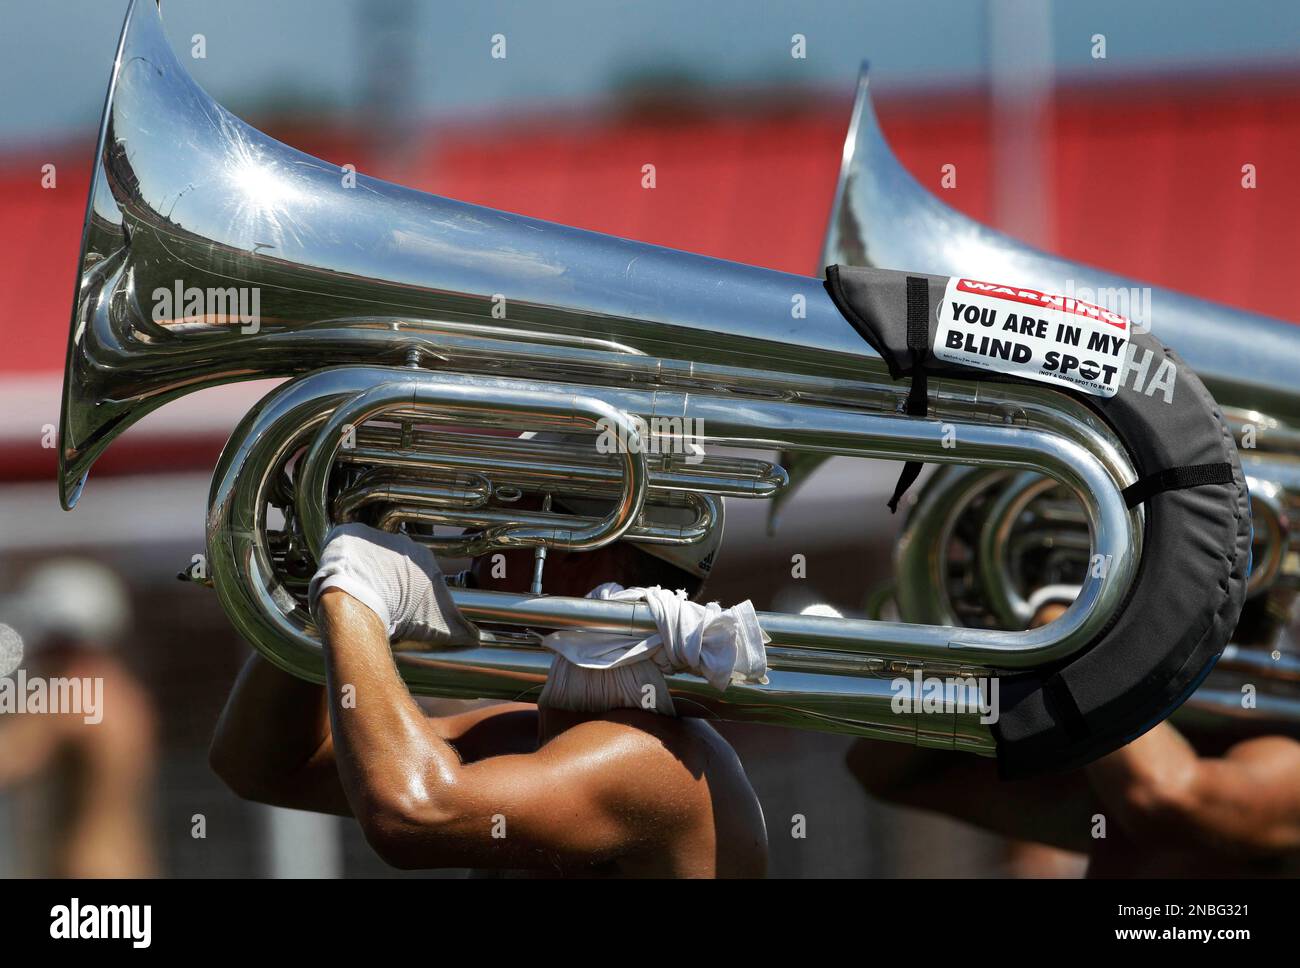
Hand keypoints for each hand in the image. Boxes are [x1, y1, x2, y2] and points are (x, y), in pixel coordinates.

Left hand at [308, 523, 478, 646]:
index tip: (399, 603)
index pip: (414, 570)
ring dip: (362, 568)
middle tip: (378, 601)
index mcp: (425, 559)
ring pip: (366, 551)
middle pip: (390, 559)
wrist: (361, 608)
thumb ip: (461, 629)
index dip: (405, 587)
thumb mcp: (438, 626)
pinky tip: (339, 578)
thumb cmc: (399, 618)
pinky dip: (341, 560)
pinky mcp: (347, 534)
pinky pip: (343, 544)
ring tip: (356, 592)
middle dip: (385, 578)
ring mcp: (374, 536)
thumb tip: (477, 638)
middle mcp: (402, 541)